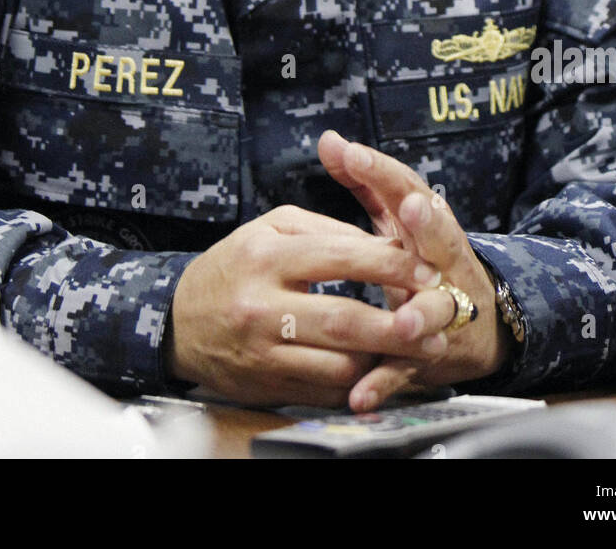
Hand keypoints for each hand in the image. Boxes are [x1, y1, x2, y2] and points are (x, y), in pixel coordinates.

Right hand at [166, 204, 455, 407]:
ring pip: (339, 361)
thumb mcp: (271, 227)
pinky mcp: (267, 383)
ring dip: (385, 358)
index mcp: (266, 254)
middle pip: (345, 317)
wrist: (180, 320)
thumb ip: (326, 230)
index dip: (390, 265)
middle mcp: (262, 304)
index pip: (341, 257)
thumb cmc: (235, 264)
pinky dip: (358, 381)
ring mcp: (263, 350)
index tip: (424, 270)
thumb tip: (382, 246)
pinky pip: (324, 389)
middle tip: (436, 321)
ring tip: (418, 348)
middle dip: (399, 322)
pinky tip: (379, 368)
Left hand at [318, 130, 511, 410]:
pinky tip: (360, 394)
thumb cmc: (425, 261)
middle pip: (438, 239)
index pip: (407, 188)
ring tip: (404, 320)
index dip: (380, 171)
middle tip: (410, 211)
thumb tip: (328, 138)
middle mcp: (443, 263)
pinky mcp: (430, 355)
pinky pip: (406, 369)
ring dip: (420, 313)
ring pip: (436, 308)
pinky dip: (383, 382)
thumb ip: (366, 183)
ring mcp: (442, 309)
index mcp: (429, 226)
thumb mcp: (401, 221)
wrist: (478, 324)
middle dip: (425, 226)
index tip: (353, 152)